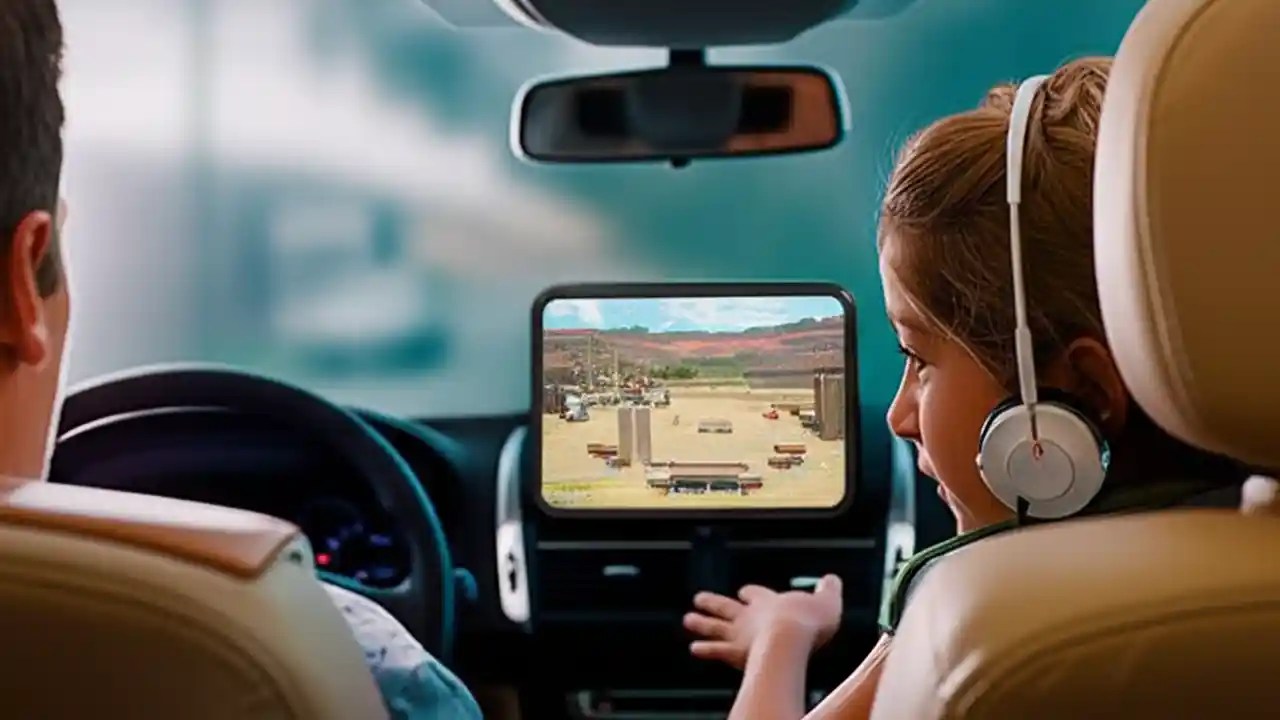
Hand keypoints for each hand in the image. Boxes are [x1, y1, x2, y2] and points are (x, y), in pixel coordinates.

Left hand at [683, 575, 842, 669]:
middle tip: (699, 597)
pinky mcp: (735, 651)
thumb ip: (829, 591)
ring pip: (716, 626)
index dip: (751, 592)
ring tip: (687, 619)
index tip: (744, 591)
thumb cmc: (810, 622)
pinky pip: (716, 650)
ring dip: (701, 623)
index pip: (756, 593)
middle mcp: (751, 616)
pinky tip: (694, 648)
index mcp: (770, 602)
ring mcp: (740, 634)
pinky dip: (705, 649)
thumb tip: (832, 579)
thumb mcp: (828, 602)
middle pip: (728, 606)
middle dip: (714, 602)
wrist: (791, 638)